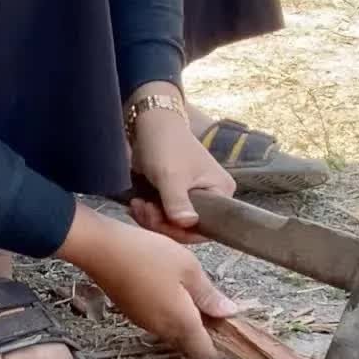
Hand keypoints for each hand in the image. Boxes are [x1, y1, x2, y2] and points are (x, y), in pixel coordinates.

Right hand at [61, 207, 237, 358]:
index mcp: (181, 322)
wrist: (99, 249)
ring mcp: (144, 322)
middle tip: (210, 300)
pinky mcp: (132, 312)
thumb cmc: (146, 255)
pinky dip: (168, 311)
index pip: (205, 352)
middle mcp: (162, 329)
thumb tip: (228, 312)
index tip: (227, 324)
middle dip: (204, 330)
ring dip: (185, 318)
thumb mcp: (188, 267)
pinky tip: (167, 285)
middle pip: (189, 343)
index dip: (221, 345)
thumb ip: (209, 294)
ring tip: (188, 287)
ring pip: (173, 332)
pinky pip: (157, 320)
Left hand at [128, 100, 235, 243]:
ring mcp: (193, 198)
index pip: (206, 227)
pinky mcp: (175, 197)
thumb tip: (187, 224)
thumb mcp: (171, 176)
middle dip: (161, 223)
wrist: (150, 127)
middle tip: (143, 209)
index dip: (180, 231)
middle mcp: (211, 197)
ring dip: (151, 218)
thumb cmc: (166, 146)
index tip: (157, 219)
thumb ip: (178, 202)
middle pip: (186, 228)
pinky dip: (149, 214)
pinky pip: (164, 216)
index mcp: (221, 191)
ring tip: (138, 205)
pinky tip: (137, 204)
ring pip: (172, 224)